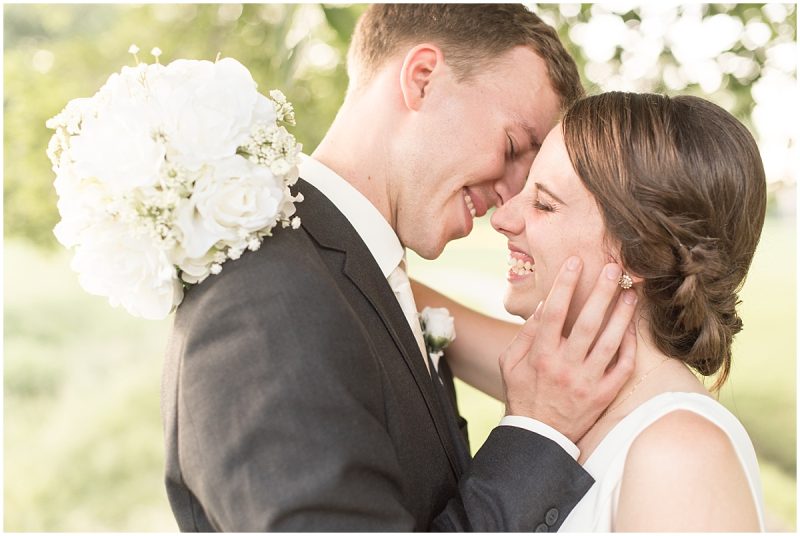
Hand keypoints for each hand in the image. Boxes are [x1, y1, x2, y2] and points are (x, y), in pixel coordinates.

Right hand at [499, 257, 636, 442]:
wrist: (539, 437)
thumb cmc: (522, 394)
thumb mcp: (510, 363)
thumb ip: (525, 334)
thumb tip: (545, 306)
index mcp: (540, 356)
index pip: (555, 312)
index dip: (565, 284)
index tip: (576, 262)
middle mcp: (565, 367)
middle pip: (587, 322)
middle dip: (602, 292)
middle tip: (614, 269)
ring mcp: (587, 382)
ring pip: (610, 342)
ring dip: (622, 315)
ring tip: (631, 293)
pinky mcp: (603, 396)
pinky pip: (622, 367)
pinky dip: (630, 346)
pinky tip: (633, 327)